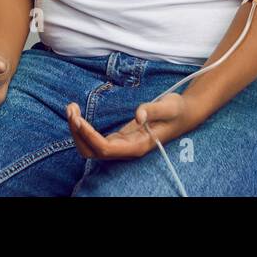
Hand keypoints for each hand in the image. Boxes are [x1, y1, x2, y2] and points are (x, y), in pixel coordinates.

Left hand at [65, 91, 197, 159]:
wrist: (185, 114)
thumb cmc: (177, 110)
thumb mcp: (169, 105)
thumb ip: (154, 110)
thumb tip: (138, 114)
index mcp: (137, 146)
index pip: (105, 148)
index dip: (88, 136)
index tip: (78, 118)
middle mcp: (127, 149)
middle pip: (93, 151)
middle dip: (78, 133)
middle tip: (71, 108)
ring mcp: (122, 145)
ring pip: (91, 147)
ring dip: (77, 130)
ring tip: (71, 108)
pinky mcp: (120, 138)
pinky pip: (95, 139)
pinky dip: (83, 128)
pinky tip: (78, 113)